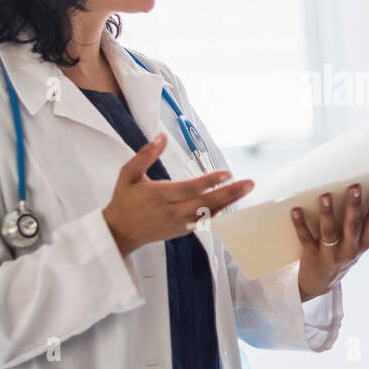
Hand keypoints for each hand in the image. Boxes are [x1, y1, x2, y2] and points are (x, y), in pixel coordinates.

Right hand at [102, 132, 253, 255]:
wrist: (120, 232)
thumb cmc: (125, 200)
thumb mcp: (128, 174)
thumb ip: (145, 155)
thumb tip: (161, 137)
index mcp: (159, 196)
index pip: (189, 189)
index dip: (209, 182)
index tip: (226, 174)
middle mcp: (172, 212)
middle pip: (205, 204)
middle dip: (229, 194)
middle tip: (248, 184)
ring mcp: (179, 224)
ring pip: (209, 214)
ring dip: (229, 202)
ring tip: (245, 189)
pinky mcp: (183, 230)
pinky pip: (205, 220)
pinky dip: (220, 211)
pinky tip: (232, 201)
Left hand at [290, 182, 368, 301]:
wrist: (320, 284)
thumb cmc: (339, 257)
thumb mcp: (355, 246)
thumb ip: (357, 226)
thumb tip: (355, 193)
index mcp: (363, 245)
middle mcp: (349, 250)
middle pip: (353, 225)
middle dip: (354, 205)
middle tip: (354, 187)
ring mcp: (330, 255)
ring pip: (329, 232)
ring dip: (327, 213)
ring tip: (325, 196)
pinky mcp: (312, 257)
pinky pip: (306, 238)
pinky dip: (300, 224)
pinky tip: (296, 211)